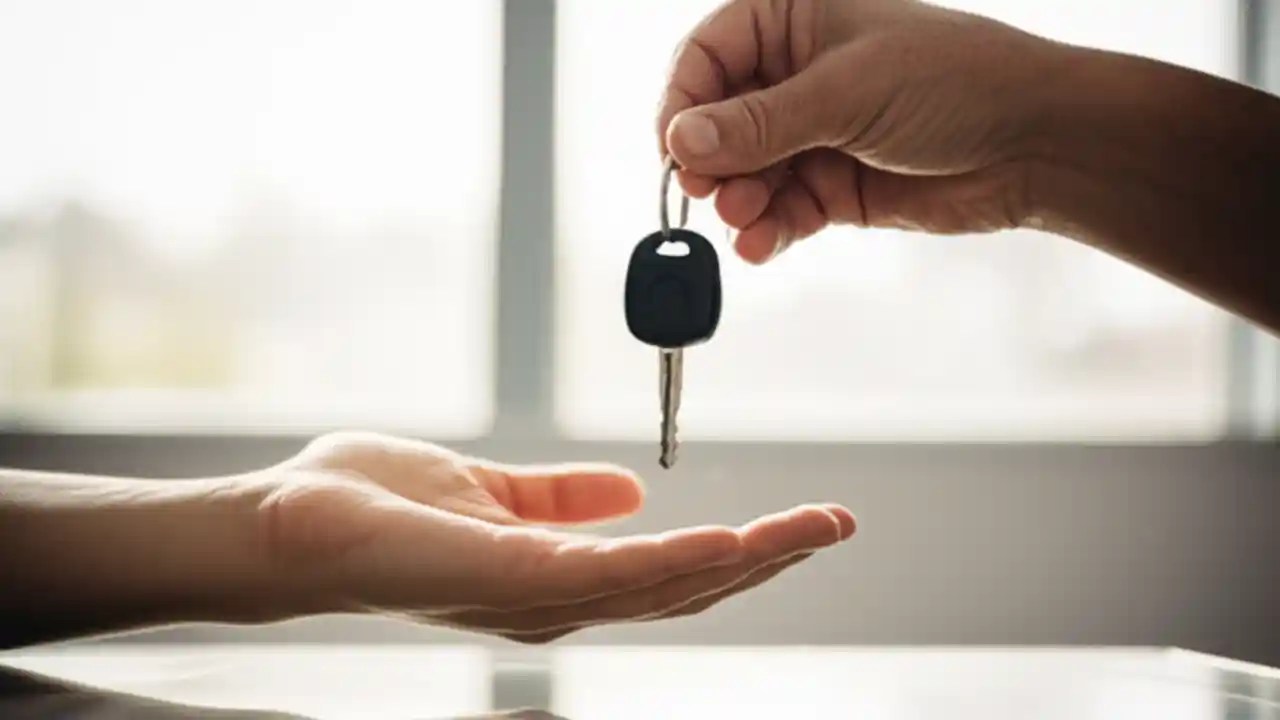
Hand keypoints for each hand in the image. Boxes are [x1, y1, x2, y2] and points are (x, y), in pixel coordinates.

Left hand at [262, 432, 854, 642]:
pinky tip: (730, 537)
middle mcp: (560, 601)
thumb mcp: (488, 489)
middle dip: (769, 560)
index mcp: (558, 575)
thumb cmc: (370, 507)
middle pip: (687, 587)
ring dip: (749, 559)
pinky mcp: (513, 582)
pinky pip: (615, 576)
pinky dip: (680, 560)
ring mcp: (540, 600)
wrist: (289, 522)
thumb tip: (631, 491)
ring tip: (815, 527)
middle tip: (838, 524)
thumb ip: (556, 497)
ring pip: (668, 586)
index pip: (668, 570)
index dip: (740, 551)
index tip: (801, 520)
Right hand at [657, 0, 1059, 263]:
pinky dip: (767, 229)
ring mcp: (814, 133)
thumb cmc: (955, 82)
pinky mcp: (833, 185)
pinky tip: (761, 243)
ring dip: (738, 200)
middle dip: (710, 159)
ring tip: (746, 219)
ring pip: (745, 172)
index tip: (673, 148)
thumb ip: (759, 122)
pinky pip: (779, 209)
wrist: (1036, 144)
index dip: (683, 101)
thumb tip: (680, 141)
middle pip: (718, 119)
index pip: (708, 53)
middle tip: (708, 190)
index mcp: (795, 18)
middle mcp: (797, 74)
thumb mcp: (847, 92)